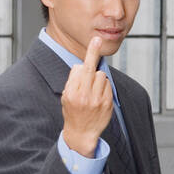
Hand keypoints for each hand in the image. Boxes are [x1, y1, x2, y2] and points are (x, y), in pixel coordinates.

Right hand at [61, 35, 113, 155]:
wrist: (82, 134)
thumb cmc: (72, 112)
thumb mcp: (66, 96)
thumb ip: (73, 81)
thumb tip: (81, 66)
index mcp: (72, 92)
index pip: (81, 68)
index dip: (90, 53)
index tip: (96, 40)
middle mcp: (85, 96)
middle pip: (92, 69)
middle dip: (92, 59)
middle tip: (95, 43)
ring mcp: (98, 100)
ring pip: (101, 76)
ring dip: (97, 79)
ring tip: (91, 90)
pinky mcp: (108, 103)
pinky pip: (108, 86)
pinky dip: (103, 87)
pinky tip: (98, 97)